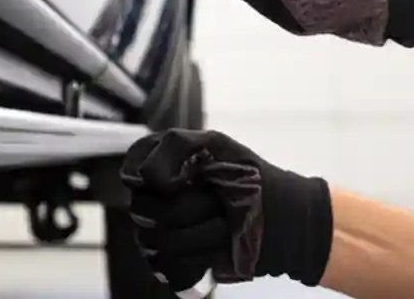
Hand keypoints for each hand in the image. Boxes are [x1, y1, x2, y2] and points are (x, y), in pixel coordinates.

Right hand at [121, 129, 331, 289]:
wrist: (282, 217)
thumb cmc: (248, 178)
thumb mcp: (214, 144)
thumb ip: (173, 145)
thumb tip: (149, 179)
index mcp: (156, 172)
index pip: (131, 174)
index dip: (151, 177)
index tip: (184, 177)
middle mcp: (152, 203)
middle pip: (144, 211)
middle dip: (189, 207)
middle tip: (217, 203)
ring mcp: (158, 236)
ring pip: (157, 242)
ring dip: (200, 235)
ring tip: (225, 227)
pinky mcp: (172, 266)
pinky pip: (166, 268)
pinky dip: (197, 260)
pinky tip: (217, 250)